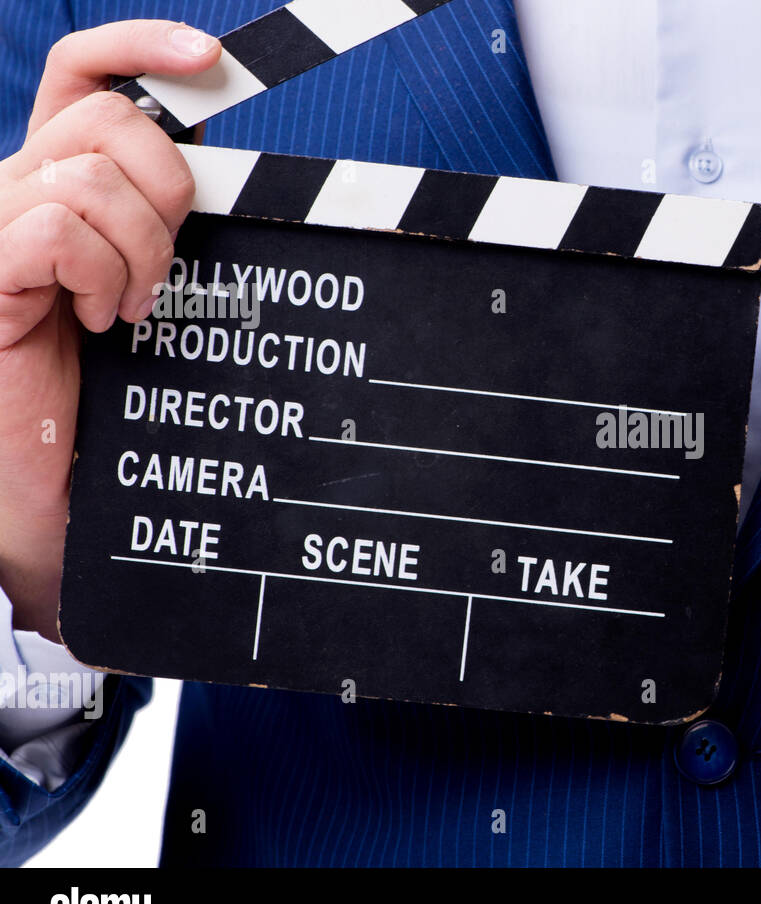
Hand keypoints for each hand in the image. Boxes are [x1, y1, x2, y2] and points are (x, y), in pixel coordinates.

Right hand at [0, 21, 219, 641]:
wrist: (49, 481)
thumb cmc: (107, 390)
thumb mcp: (148, 288)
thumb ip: (161, 224)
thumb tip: (220, 173)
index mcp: (53, 186)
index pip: (80, 76)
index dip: (138, 45)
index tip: (213, 60)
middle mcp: (12, 192)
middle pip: (106, 117)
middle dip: (168, 187)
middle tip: (167, 266)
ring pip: (89, 172)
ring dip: (141, 247)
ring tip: (128, 309)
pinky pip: (58, 224)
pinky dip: (99, 269)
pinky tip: (98, 321)